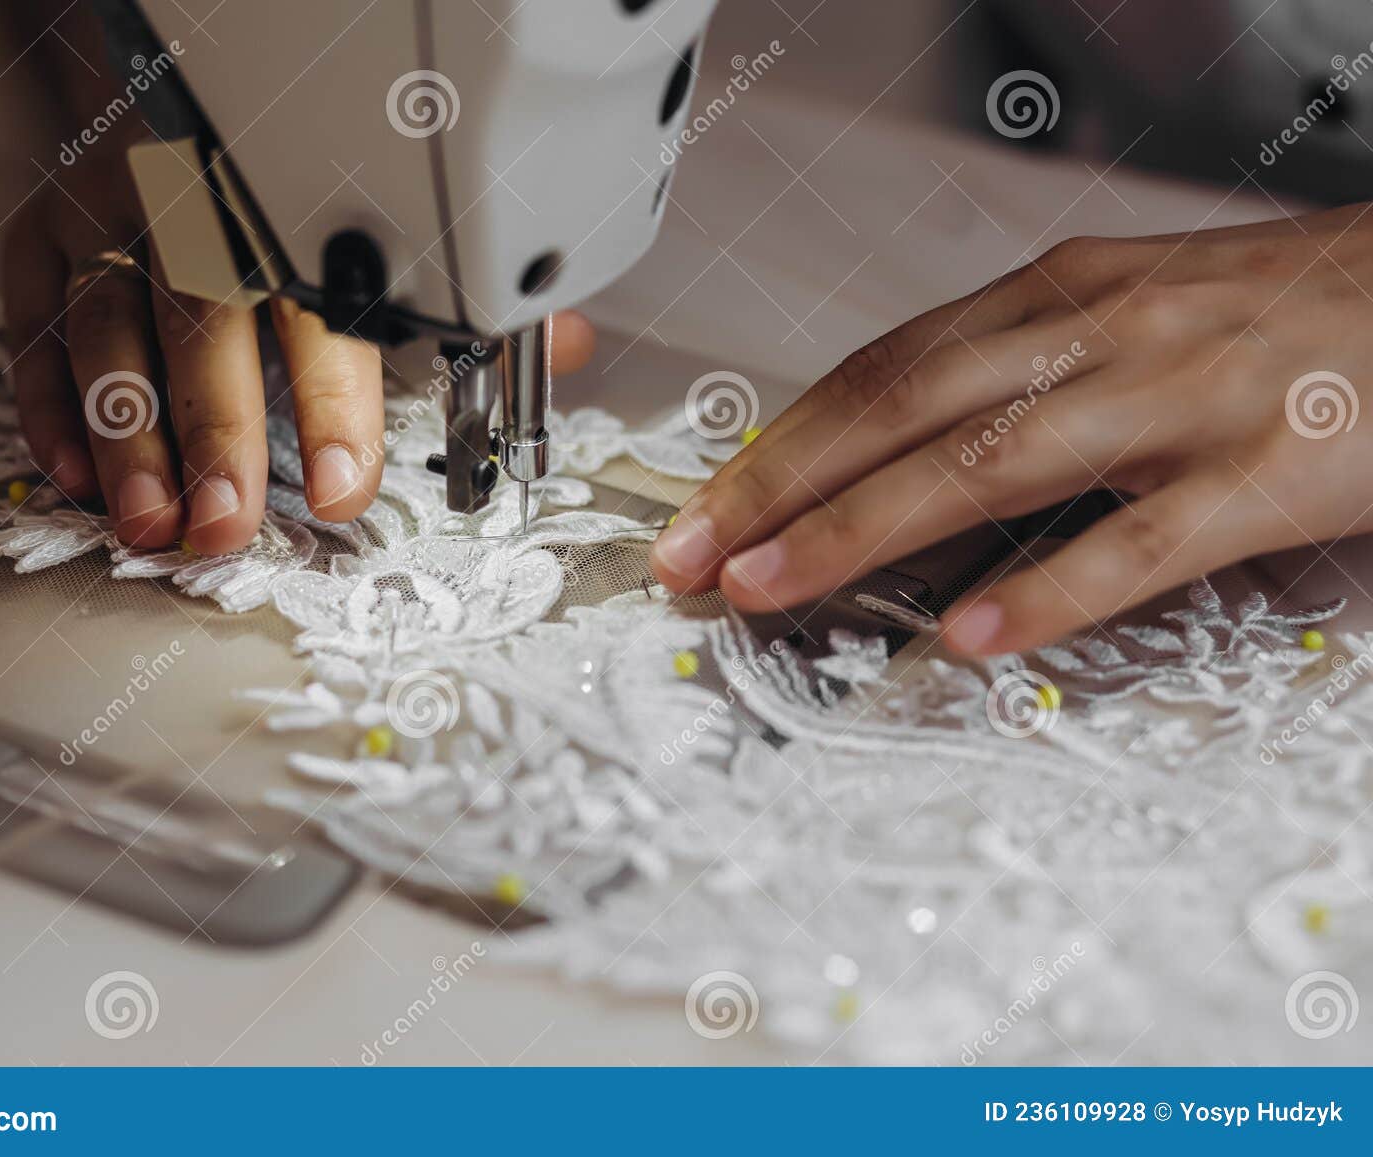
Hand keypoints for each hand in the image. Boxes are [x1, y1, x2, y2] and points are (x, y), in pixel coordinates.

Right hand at [3, 153, 594, 552]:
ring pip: (107, 320)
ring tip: (147, 521)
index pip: (324, 305)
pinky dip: (46, 396)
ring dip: (125, 429)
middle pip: (203, 317)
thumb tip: (573, 341)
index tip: (346, 487)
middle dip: (216, 430)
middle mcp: (198, 202)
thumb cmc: (304, 160)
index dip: (337, 402)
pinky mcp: (49, 228)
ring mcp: (112, 214)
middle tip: (226, 524)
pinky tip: (72, 472)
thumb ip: (474, 280)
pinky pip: (36, 312)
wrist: (183, 59)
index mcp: (297, 204)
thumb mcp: (398, 204)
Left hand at [650, 203, 1372, 654]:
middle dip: (778, 487)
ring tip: (772, 587)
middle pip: (898, 409)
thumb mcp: (1123, 314)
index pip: (879, 371)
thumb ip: (1012, 375)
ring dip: (860, 530)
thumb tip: (892, 453)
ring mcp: (1177, 401)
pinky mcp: (1262, 473)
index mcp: (1056, 298)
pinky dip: (1048, 591)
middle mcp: (1097, 335)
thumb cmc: (1273, 311)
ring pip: (986, 465)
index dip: (779, 443)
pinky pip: (1139, 541)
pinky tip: (972, 635)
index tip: (704, 508)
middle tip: (694, 558)